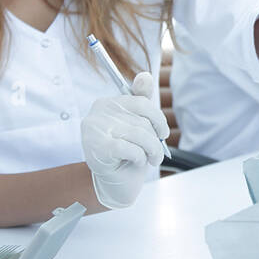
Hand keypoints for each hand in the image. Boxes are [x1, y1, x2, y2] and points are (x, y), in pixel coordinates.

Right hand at [81, 72, 167, 209]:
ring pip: (140, 134)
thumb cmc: (127, 152)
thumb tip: (145, 75)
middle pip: (142, 120)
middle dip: (155, 140)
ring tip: (151, 159)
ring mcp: (95, 129)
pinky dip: (139, 158)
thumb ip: (140, 100)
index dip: (157, 118)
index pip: (141, 102)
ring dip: (151, 151)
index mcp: (106, 103)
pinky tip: (135, 161)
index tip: (162, 132)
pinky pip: (131, 148)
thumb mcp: (136, 125)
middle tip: (155, 154)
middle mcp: (98, 112)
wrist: (113, 183)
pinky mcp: (98, 147)